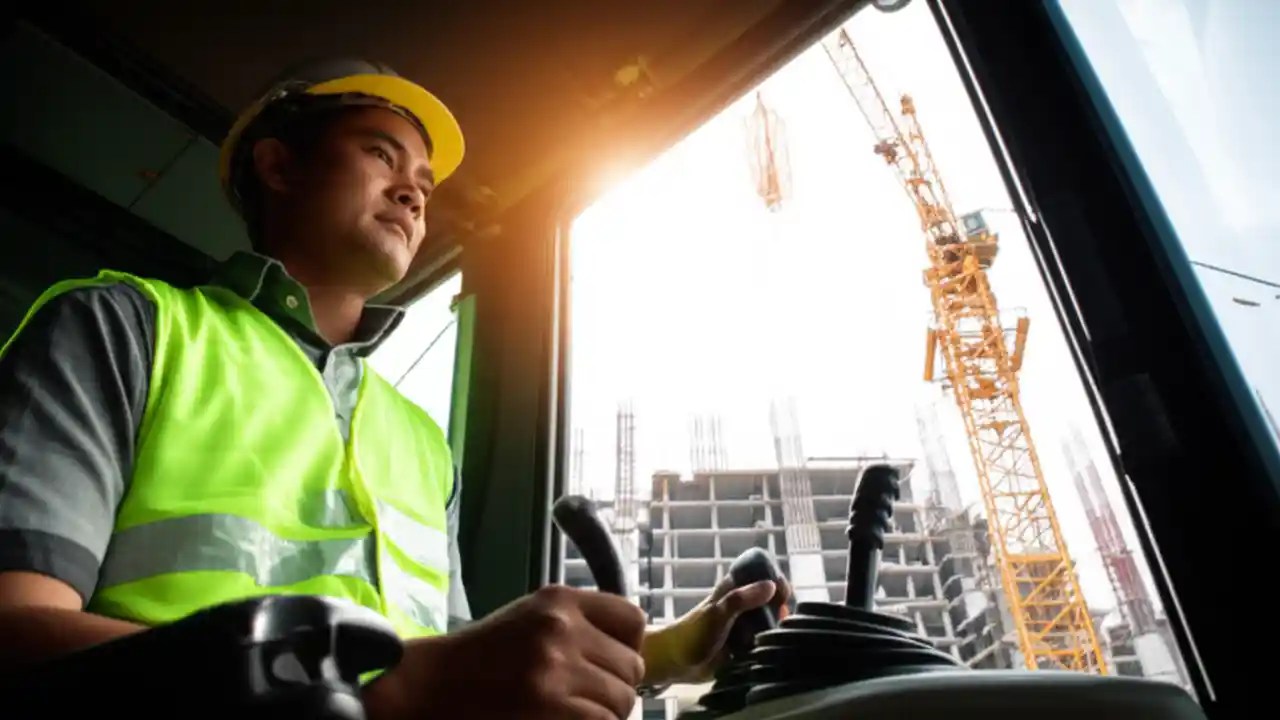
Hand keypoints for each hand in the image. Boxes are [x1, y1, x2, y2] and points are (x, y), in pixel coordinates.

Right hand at [366, 584, 646, 719]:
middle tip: (579, 700)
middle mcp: (562, 627)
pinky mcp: (552, 707)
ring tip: (566, 713)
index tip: (608, 666)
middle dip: (612, 690)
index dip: (626, 649)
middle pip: (631, 668)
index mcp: (559, 600)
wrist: (425, 689)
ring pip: (621, 702)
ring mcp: (557, 668)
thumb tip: (631, 655)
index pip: (633, 620)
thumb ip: (577, 629)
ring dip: (602, 715)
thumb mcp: (529, 624)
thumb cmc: (477, 661)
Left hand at [641, 575, 790, 685]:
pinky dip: (770, 645)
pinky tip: (771, 651)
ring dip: (776, 629)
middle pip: (773, 601)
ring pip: (770, 622)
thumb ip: (741, 599)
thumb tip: (771, 586)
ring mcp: (745, 625)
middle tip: (780, 622)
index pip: (765, 576)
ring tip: (775, 638)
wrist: (677, 662)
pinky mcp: (746, 644)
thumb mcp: (718, 612)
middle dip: (780, 610)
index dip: (778, 583)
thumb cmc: (694, 632)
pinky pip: (765, 642)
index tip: (783, 597)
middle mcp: (743, 604)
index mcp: (736, 588)